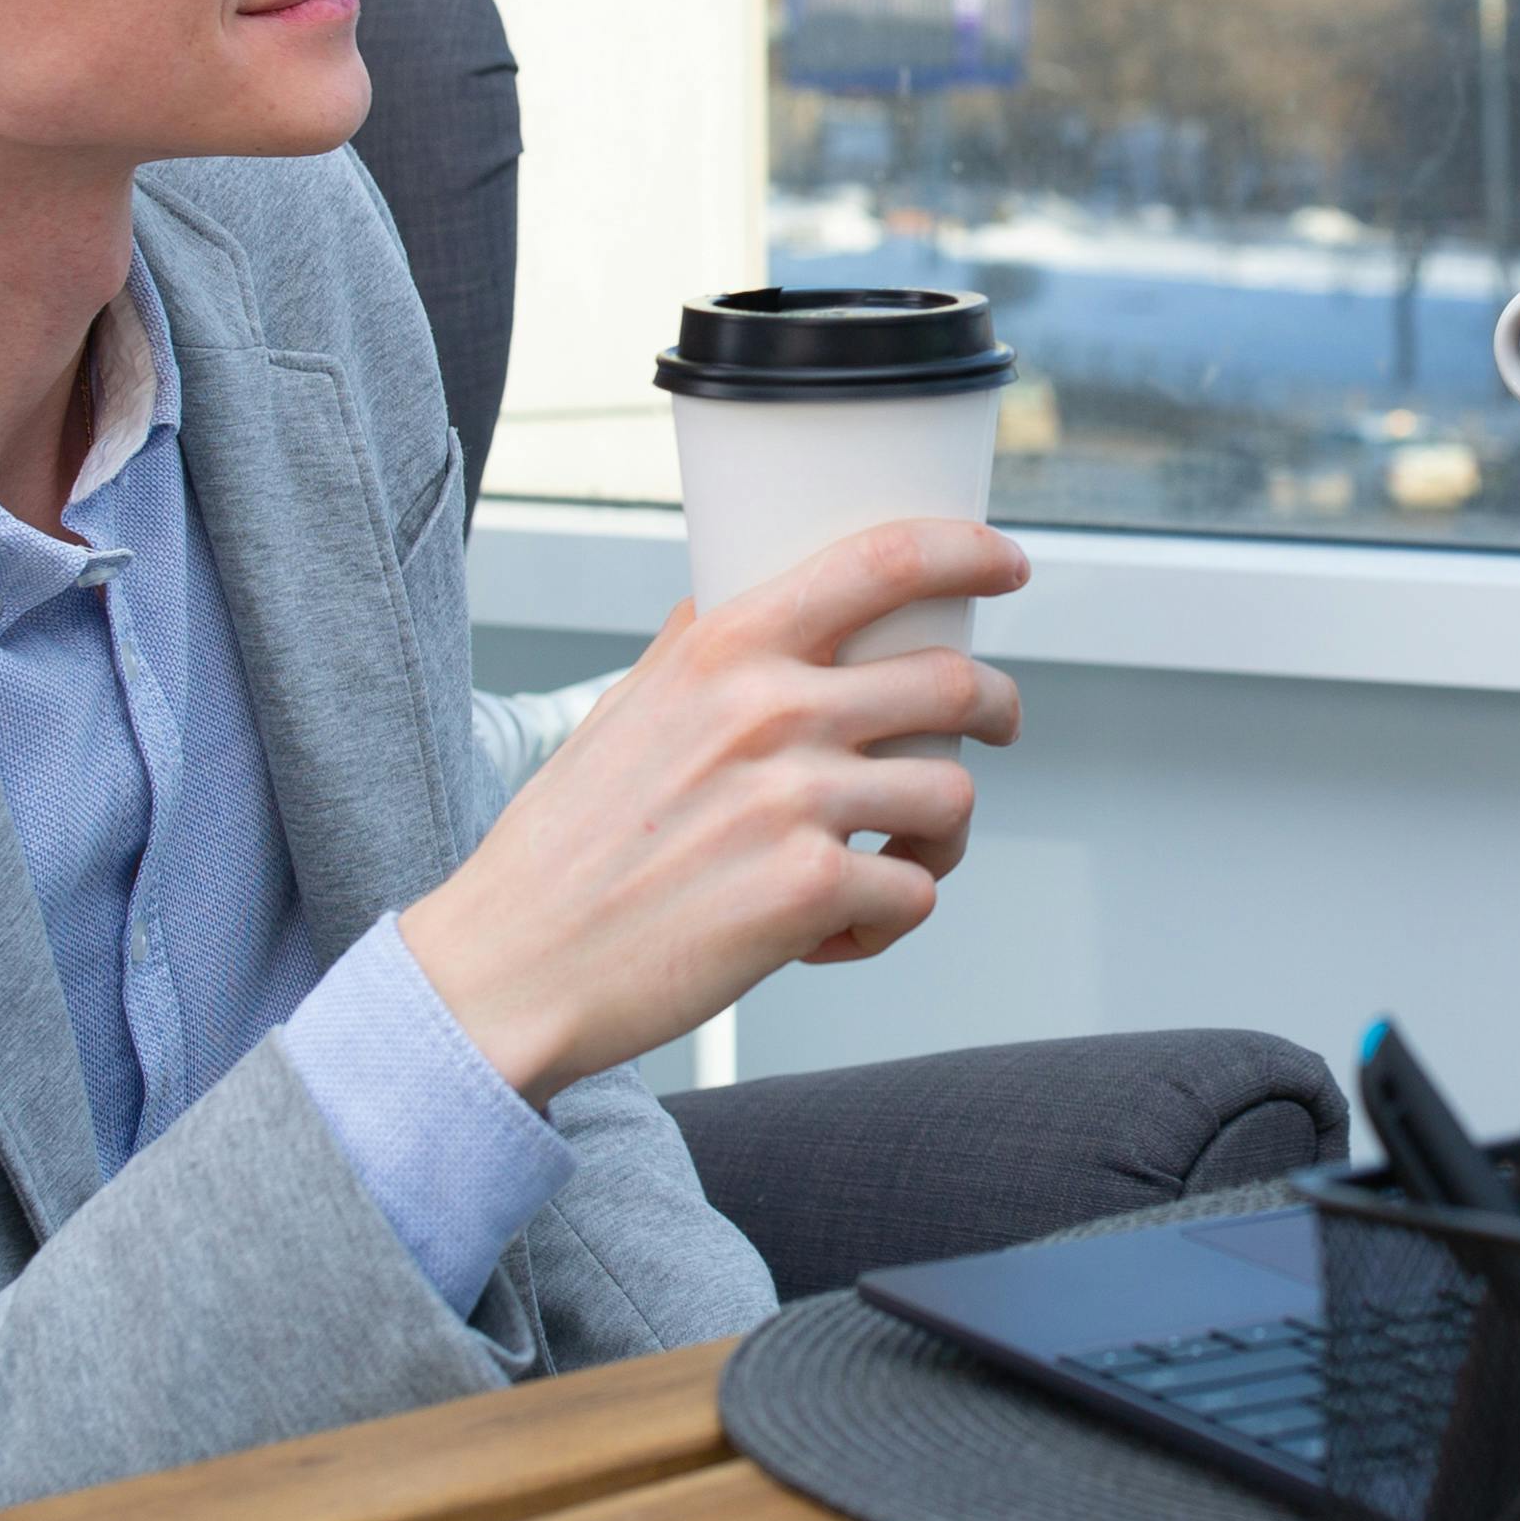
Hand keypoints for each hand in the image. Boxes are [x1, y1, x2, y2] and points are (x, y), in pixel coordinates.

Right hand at [398, 522, 1026, 1098]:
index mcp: (725, 648)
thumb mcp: (624, 709)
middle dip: (999, 710)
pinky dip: (885, 922)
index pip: (883, 561)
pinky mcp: (810, 892)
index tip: (1006, 567)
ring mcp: (795, 801)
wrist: (513, 965)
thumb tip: (737, 594)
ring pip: (953, 798)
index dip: (968, 555)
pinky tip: (829, 932)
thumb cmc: (565, 846)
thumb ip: (696, 651)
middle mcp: (768, 710)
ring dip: (940, 838)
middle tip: (997, 729)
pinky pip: (915, 894)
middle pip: (955, 685)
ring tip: (890, 861)